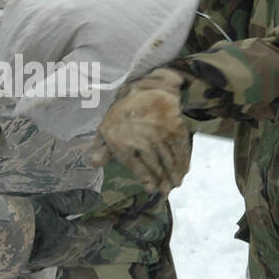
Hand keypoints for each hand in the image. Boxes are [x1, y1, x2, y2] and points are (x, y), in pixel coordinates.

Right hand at [28, 189, 108, 267]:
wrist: (1, 240)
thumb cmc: (28, 217)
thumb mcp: (53, 203)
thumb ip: (76, 201)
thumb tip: (98, 199)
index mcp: (74, 237)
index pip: (96, 231)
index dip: (103, 225)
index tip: (108, 220)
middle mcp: (69, 252)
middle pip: (90, 245)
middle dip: (98, 237)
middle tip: (102, 229)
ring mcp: (57, 259)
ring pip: (79, 254)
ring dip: (86, 245)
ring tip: (88, 238)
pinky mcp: (45, 263)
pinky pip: (67, 257)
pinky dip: (74, 250)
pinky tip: (68, 247)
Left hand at [92, 69, 189, 195]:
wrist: (146, 87)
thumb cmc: (123, 111)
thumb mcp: (107, 127)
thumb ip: (102, 147)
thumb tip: (93, 163)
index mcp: (124, 141)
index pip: (137, 166)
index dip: (145, 179)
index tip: (151, 189)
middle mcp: (144, 139)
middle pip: (155, 165)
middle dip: (162, 180)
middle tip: (166, 191)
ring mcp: (161, 133)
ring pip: (169, 159)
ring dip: (174, 173)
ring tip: (176, 183)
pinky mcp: (175, 127)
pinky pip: (181, 148)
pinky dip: (184, 160)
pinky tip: (185, 170)